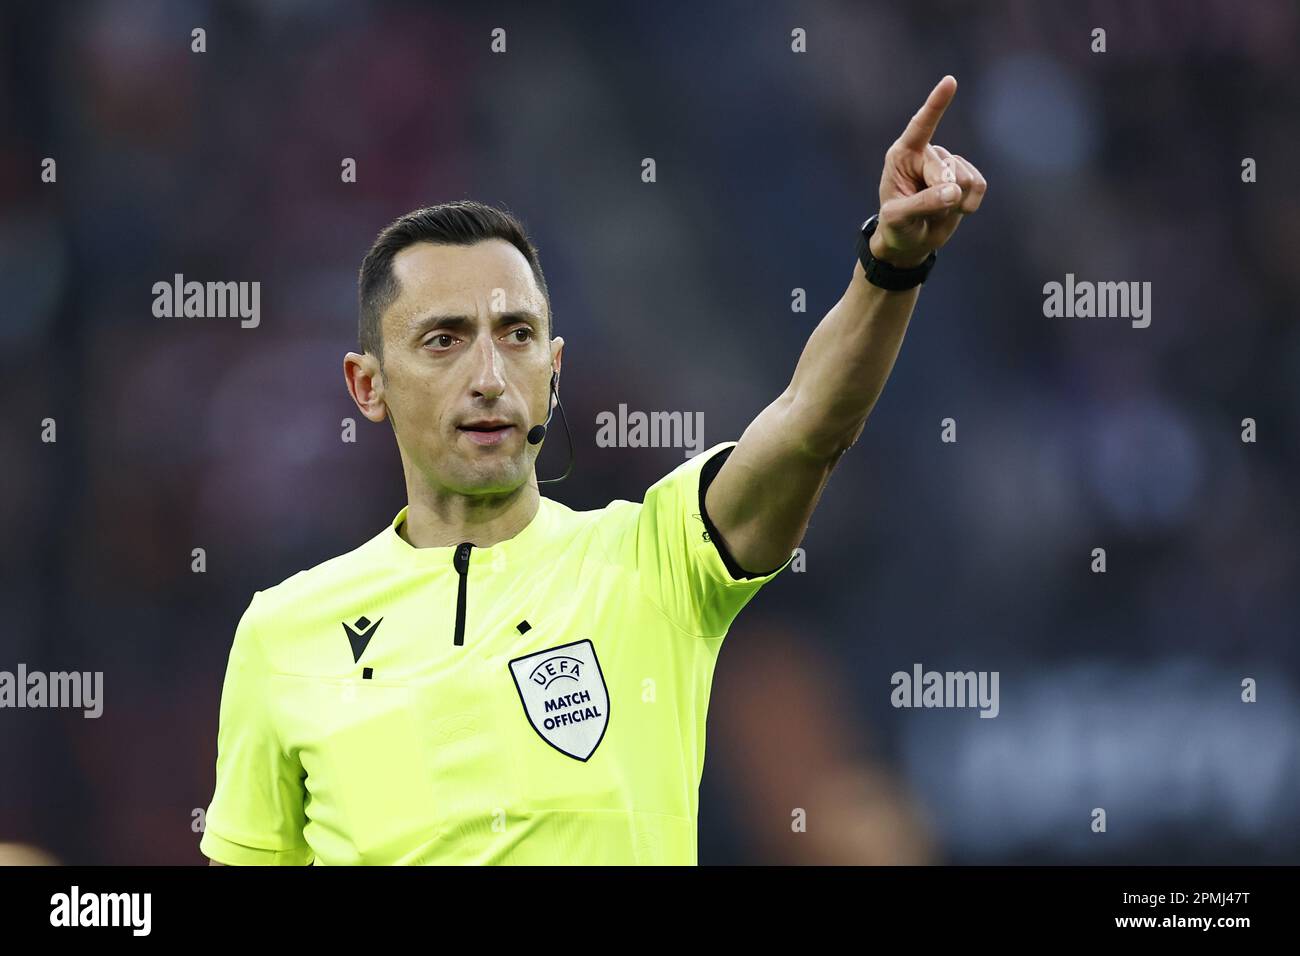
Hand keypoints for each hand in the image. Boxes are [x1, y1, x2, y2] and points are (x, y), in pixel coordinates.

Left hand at [868, 75, 986, 268]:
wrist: (910, 242)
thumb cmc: (896, 226)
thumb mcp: (899, 218)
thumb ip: (924, 203)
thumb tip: (955, 191)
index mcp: (903, 154)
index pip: (921, 126)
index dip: (936, 104)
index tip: (950, 81)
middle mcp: (927, 154)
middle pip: (946, 169)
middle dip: (939, 195)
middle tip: (922, 211)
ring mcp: (949, 164)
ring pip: (965, 179)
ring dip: (954, 202)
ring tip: (935, 210)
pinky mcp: (967, 178)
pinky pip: (979, 186)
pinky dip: (970, 204)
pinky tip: (955, 210)